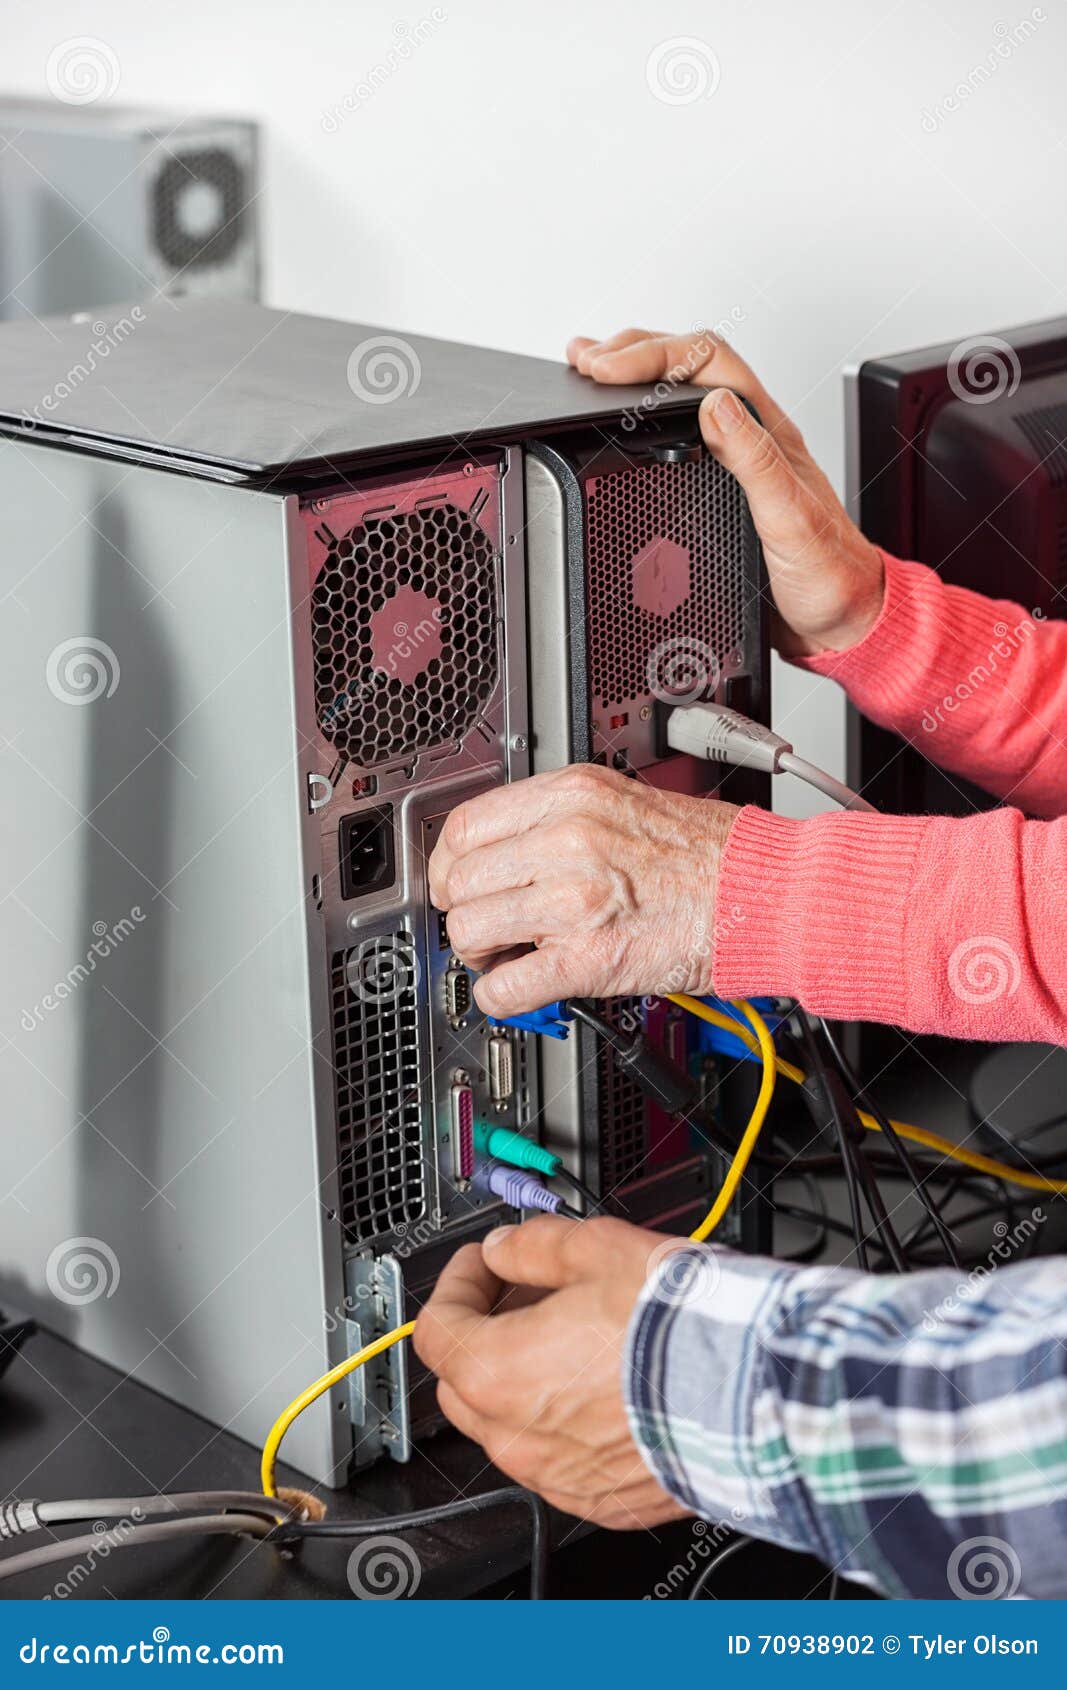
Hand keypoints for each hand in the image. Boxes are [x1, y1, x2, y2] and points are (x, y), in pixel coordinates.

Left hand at [413, 1215, 690, 1527]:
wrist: (751, 1393)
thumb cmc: (677, 1328)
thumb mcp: (597, 1250)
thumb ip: (534, 1247)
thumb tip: (508, 1248)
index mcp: (498, 1373)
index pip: (437, 1327)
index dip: (458, 1282)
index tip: (483, 1263)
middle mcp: (517, 1438)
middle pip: (464, 1383)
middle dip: (484, 1334)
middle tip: (524, 1296)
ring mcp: (558, 1478)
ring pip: (511, 1427)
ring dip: (524, 1383)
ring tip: (576, 1340)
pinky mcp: (601, 1501)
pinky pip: (559, 1461)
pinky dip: (567, 1427)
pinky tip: (607, 1389)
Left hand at [427, 761, 736, 1015]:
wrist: (765, 893)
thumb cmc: (710, 852)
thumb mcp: (621, 800)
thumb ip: (557, 818)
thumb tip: (499, 849)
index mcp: (571, 796)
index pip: (465, 827)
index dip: (447, 863)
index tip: (454, 880)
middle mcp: (566, 841)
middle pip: (460, 882)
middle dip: (463, 911)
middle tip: (487, 923)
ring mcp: (575, 900)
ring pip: (471, 932)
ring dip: (481, 953)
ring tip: (509, 954)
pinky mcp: (589, 959)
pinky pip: (506, 987)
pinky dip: (499, 997)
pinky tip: (516, 990)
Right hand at [567, 327, 884, 657]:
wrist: (842, 621)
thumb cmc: (828, 576)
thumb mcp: (791, 519)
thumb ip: (755, 461)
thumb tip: (715, 404)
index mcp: (769, 433)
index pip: (706, 362)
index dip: (651, 354)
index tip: (604, 368)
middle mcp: (753, 438)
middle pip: (691, 364)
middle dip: (633, 350)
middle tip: (585, 359)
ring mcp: (738, 462)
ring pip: (684, 394)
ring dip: (636, 375)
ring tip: (592, 369)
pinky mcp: (724, 491)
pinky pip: (680, 436)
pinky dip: (643, 419)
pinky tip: (624, 423)